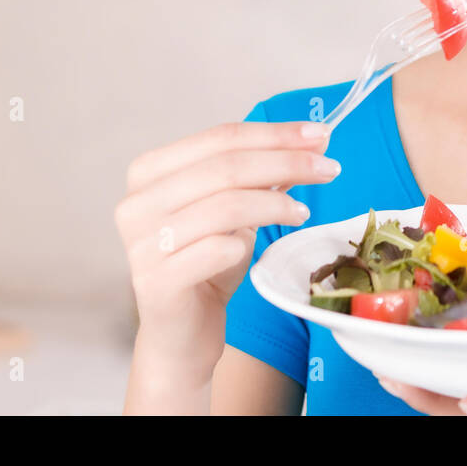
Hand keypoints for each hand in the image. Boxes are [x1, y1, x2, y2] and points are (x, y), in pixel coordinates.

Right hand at [116, 119, 338, 390]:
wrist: (182, 331)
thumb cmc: (207, 261)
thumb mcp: (236, 208)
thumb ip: (264, 172)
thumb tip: (316, 139)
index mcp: (150, 171)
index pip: (222, 138)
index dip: (276, 134)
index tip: (322, 135)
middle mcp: (137, 202)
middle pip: (226, 168)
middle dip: (287, 163)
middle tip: (329, 168)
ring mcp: (143, 243)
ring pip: (225, 205)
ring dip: (276, 203)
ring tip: (304, 212)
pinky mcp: (157, 282)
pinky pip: (216, 249)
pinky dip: (247, 243)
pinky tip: (262, 247)